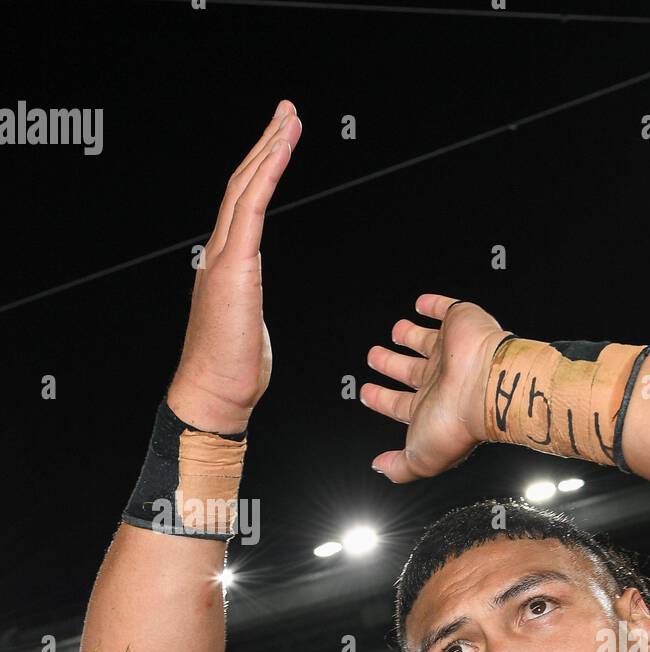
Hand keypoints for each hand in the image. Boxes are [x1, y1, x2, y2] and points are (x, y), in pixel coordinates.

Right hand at [168, 101, 301, 434]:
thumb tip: (247, 305)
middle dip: (265, 144)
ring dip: (268, 148)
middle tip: (287, 113)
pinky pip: (252, 207)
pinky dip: (267, 173)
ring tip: (289, 119)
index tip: (279, 143)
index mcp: (225, 264)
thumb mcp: (246, 325)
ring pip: (245, 186)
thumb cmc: (232, 371)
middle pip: (242, 184)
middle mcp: (219, 252)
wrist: (214, 394)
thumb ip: (246, 303)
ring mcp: (223, 256)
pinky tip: (281, 149)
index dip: (261, 170)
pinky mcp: (234, 266)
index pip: (244, 205)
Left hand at [360, 294, 508, 482]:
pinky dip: (434, 305)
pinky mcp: (461, 324)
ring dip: (409, 335)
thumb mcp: (420, 458)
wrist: (488, 386)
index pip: (400, 404)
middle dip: (390, 364)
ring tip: (396, 330)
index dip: (381, 399)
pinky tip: (422, 304)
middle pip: (409, 370)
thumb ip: (399, 467)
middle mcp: (442, 380)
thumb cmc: (459, 422)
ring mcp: (451, 352)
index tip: (368, 394)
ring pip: (425, 341)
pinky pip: (445, 310)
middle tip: (375, 356)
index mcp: (431, 408)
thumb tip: (381, 468)